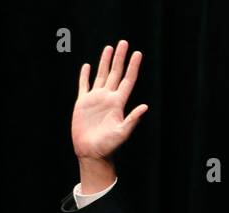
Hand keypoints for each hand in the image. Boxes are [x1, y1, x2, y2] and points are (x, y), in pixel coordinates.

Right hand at [72, 40, 147, 167]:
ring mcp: (96, 99)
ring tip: (109, 48)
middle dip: (120, 58)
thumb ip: (132, 120)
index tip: (138, 53)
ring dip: (105, 62)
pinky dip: (85, 75)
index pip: (128, 80)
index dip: (133, 67)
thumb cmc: (109, 146)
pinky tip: (87, 66)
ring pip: (101, 75)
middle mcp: (108, 98)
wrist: (92, 152)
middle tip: (124, 43)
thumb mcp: (122, 133)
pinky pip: (84, 85)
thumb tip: (145, 107)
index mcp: (118, 103)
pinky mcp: (83, 103)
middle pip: (115, 73)